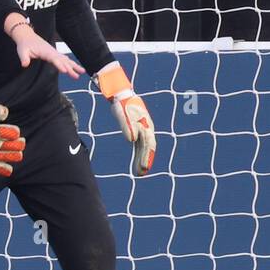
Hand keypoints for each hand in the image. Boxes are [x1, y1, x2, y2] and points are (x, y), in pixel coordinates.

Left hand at [5, 15, 83, 78]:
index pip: (54, 59)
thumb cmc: (24, 44)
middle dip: (70, 68)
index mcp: (45, 51)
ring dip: (74, 66)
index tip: (65, 71)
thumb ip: (24, 58)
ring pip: (66, 59)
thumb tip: (24, 65)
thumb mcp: (22, 51)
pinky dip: (70, 63)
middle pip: (63, 61)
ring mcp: (54, 52)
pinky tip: (76, 68)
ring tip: (82, 72)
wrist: (27, 36)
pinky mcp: (53, 54)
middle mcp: (52, 51)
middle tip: (77, 76)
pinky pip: (64, 59)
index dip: (60, 65)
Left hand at [97, 62, 155, 176]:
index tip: (144, 167)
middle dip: (145, 161)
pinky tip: (136, 164)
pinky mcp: (137, 131)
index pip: (149, 144)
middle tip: (140, 174)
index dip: (147, 156)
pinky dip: (138, 155)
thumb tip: (132, 140)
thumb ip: (127, 126)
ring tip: (138, 173)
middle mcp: (147, 129)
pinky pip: (139, 146)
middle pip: (147, 148)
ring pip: (144, 148)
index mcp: (146, 125)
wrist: (121, 95)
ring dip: (141, 160)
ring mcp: (143, 130)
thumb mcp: (122, 115)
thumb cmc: (121, 104)